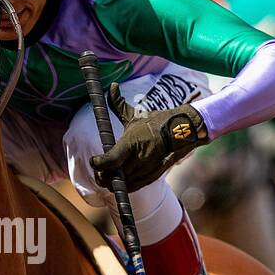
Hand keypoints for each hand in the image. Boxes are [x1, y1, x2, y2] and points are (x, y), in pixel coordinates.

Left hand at [90, 83, 206, 191]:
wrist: (181, 132)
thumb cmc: (155, 122)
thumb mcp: (135, 115)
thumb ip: (119, 103)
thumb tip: (112, 86)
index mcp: (130, 143)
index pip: (109, 160)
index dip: (97, 163)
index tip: (94, 160)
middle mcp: (137, 159)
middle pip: (112, 176)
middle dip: (101, 174)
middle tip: (99, 169)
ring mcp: (145, 169)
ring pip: (122, 184)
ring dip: (112, 181)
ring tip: (108, 174)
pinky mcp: (152, 176)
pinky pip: (134, 187)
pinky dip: (125, 185)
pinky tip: (121, 179)